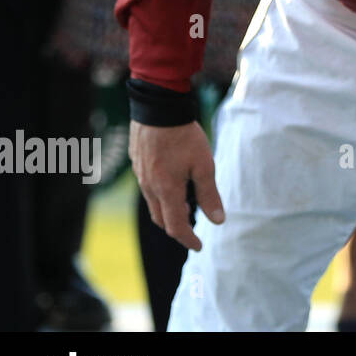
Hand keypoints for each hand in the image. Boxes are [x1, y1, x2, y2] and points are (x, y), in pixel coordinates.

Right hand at [129, 120, 223, 250]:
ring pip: (154, 204)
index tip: (199, 246)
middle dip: (177, 228)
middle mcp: (149, 187)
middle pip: (161, 218)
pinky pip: (148, 188)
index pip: (175, 226)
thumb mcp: (204, 165)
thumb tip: (217, 221)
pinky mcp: (138, 164)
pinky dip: (161, 196)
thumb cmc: (184, 136)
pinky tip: (173, 185)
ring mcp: (141, 175)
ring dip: (169, 211)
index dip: (188, 239)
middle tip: (192, 230)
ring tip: (186, 209)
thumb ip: (209, 194)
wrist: (157, 109)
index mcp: (166, 190)